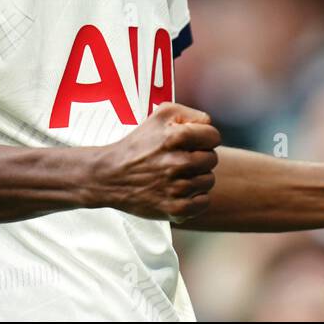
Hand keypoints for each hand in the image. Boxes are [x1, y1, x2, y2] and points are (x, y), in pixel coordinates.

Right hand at [88, 102, 220, 222]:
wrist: (110, 175)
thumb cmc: (138, 145)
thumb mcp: (161, 115)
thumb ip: (190, 114)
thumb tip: (208, 124)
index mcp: (176, 137)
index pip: (214, 136)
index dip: (204, 138)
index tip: (192, 143)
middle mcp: (178, 162)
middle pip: (212, 159)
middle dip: (199, 157)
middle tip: (181, 159)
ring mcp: (177, 188)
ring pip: (208, 180)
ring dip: (197, 178)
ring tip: (178, 175)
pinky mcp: (174, 209)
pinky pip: (203, 202)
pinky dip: (196, 198)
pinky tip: (181, 191)